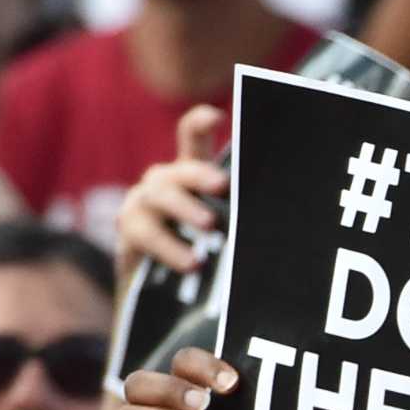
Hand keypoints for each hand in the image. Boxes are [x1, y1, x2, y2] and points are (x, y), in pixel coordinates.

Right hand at [115, 105, 229, 288]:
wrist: (164, 293)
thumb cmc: (205, 252)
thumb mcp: (225, 228)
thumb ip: (239, 212)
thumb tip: (280, 212)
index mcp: (189, 175)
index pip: (191, 138)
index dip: (200, 123)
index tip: (217, 116)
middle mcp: (163, 184)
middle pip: (178, 170)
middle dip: (199, 174)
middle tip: (222, 185)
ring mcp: (142, 206)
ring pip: (157, 197)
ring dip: (184, 210)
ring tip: (209, 226)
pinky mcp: (130, 235)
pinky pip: (144, 235)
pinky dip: (168, 248)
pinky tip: (191, 262)